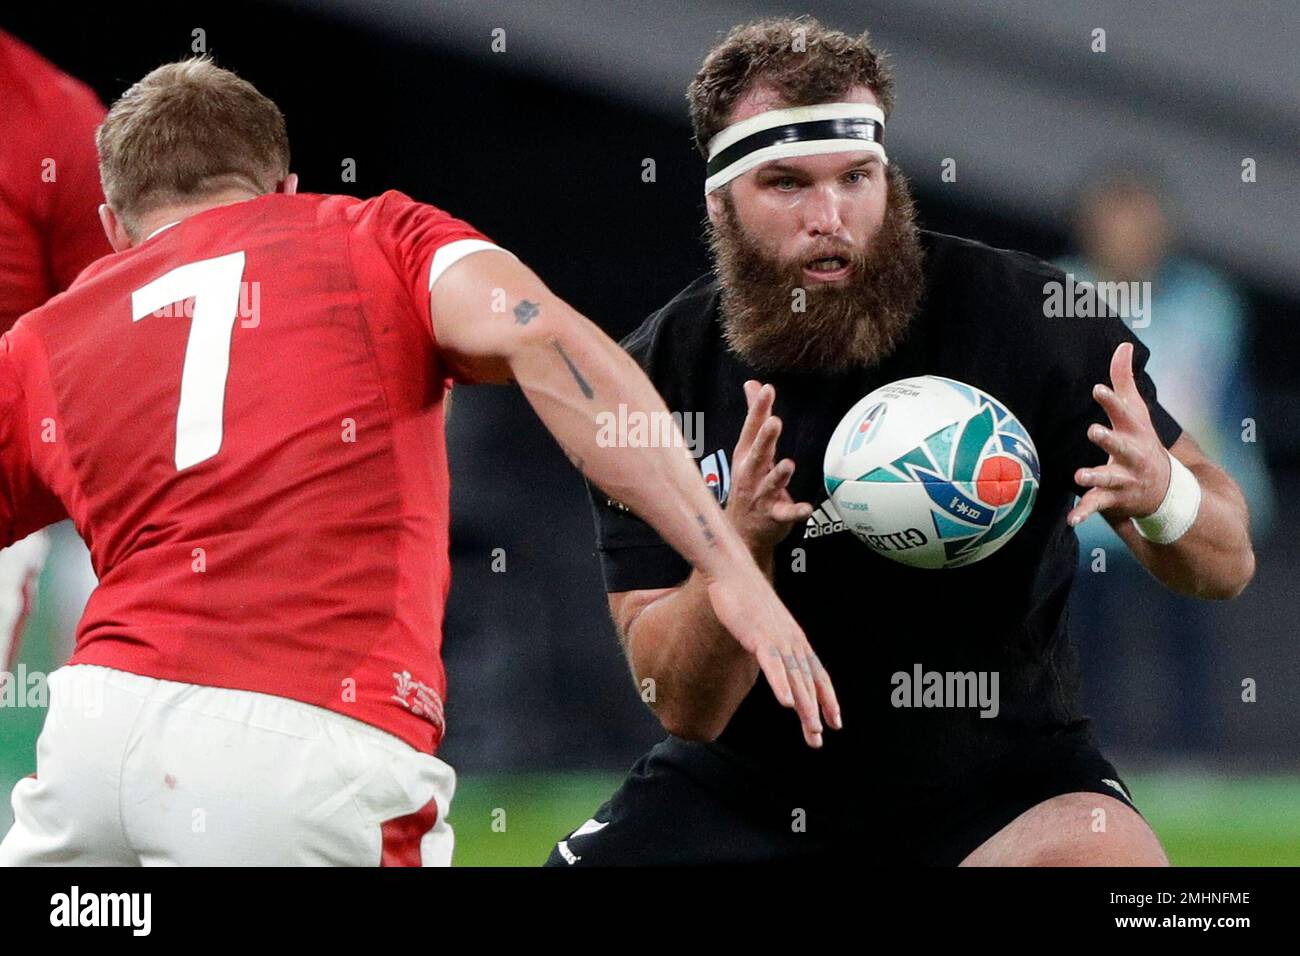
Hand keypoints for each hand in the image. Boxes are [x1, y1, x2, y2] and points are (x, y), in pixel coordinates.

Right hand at [705, 565, 841, 747]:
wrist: (734, 571)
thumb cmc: (747, 597)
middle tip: (819, 738)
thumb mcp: (767, 624)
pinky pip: (772, 664)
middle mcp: (792, 640)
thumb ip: (774, 644)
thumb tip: (777, 661)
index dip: (828, 699)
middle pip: (808, 682)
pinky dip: (781, 684)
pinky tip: (786, 702)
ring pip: (795, 677)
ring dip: (805, 705)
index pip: (817, 673)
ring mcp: (776, 639)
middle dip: (816, 712)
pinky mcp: (758, 636)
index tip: (835, 721)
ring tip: (812, 728)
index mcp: (795, 639)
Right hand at [727, 381, 814, 552]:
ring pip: (770, 484)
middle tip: (774, 422)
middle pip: (758, 454)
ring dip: (778, 475)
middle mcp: (750, 474)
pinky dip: (795, 511)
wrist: (741, 531)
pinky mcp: (774, 516)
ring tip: (788, 464)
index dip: (758, 410)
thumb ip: (754, 416)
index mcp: (746, 456)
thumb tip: (754, 384)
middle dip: (765, 439)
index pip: (751, 429)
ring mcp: (760, 496)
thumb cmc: (748, 482)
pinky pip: (786, 514)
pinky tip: (806, 508)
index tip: (767, 389)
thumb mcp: (747, 449)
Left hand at [1067, 342, 1172, 527]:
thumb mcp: (1136, 411)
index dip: (1111, 400)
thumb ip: (1124, 380)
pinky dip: (1084, 513)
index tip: (1097, 389)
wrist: (1164, 488)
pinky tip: (1072, 520)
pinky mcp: (1114, 498)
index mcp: (1133, 431)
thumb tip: (1123, 344)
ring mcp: (1124, 477)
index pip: (1123, 412)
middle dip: (1109, 439)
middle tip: (1093, 430)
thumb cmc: (1142, 441)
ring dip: (1095, 476)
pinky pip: (1097, 506)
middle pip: (1121, 445)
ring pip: (1109, 477)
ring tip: (1080, 475)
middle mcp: (1131, 454)